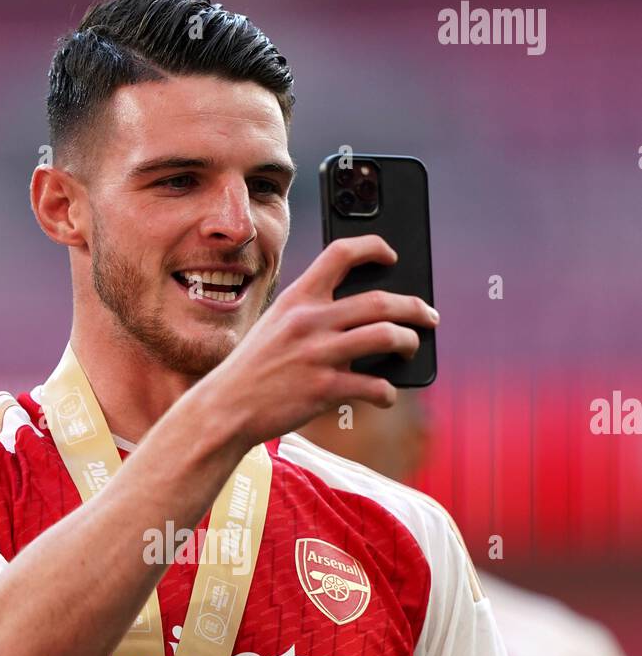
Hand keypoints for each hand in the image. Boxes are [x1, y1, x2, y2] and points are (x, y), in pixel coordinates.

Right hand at [204, 235, 438, 447]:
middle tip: (428, 314)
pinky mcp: (325, 389)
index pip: (341, 253)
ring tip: (412, 346)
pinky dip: (387, 392)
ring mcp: (319, 354)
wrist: (226, 408)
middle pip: (379, 300)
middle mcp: (310, 321)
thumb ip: (310, 315)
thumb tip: (361, 319)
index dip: (373, 247)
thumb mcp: (274, 326)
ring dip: (409, 341)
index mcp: (297, 298)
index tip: (392, 256)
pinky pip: (373, 386)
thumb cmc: (253, 369)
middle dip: (414, 306)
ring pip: (386, 336)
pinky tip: (386, 395)